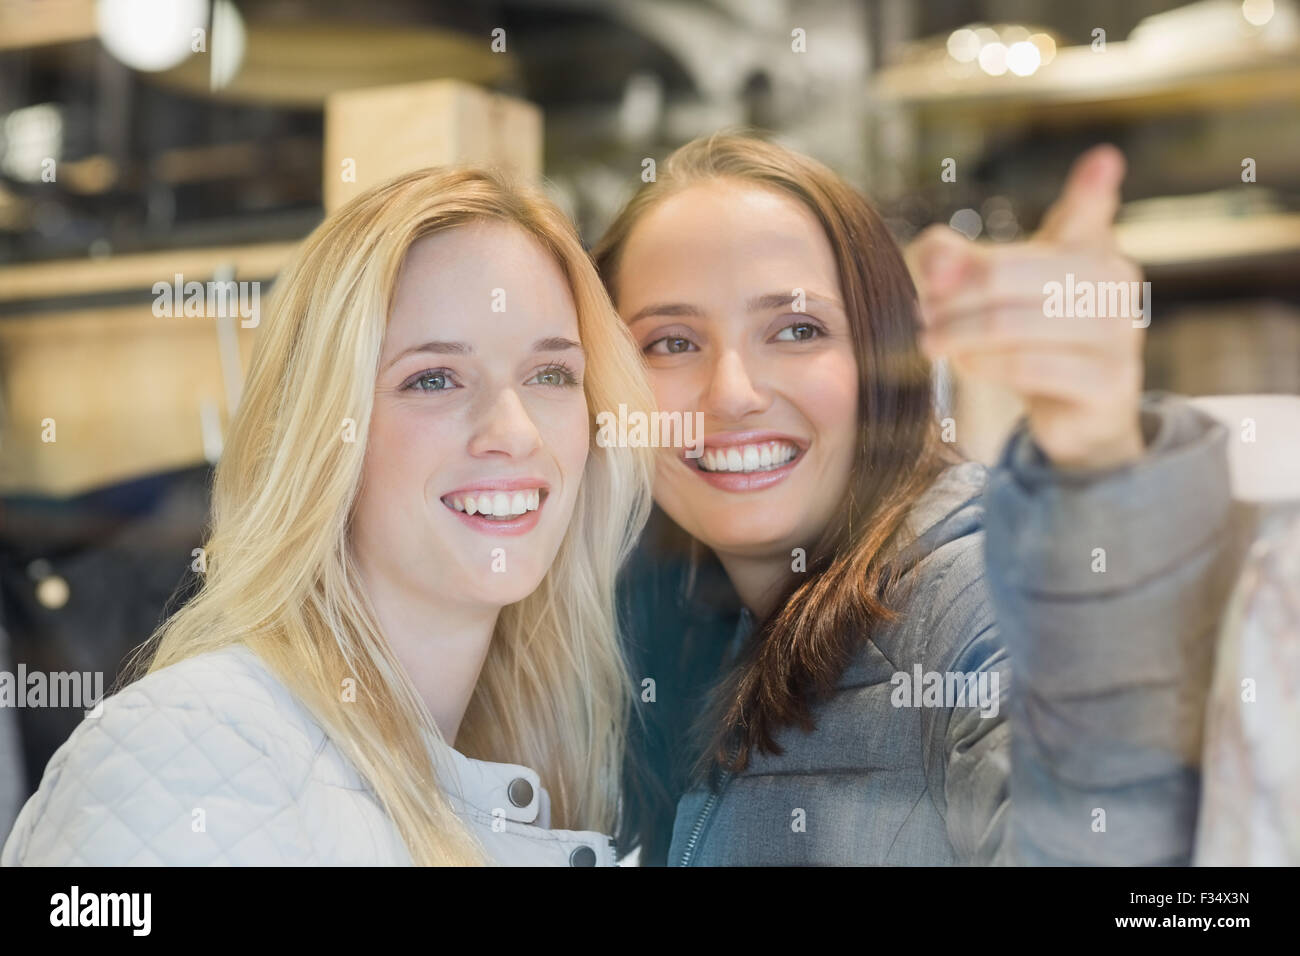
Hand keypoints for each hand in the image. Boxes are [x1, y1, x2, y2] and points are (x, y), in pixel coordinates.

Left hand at [906, 145, 1146, 470]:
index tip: (1103, 159)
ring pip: (1014, 323)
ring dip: (958, 333)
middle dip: (953, 295)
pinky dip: (985, 364)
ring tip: (930, 341)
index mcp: (1093, 248)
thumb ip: (952, 260)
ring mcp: (1120, 335)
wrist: (1074, 414)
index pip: (1090, 209)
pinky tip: (966, 364)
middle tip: (920, 312)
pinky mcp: (1110, 385)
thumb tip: (935, 262)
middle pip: (1008, 275)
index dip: (1092, 188)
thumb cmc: (1028, 338)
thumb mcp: (988, 289)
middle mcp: (1116, 284)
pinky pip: (1030, 367)